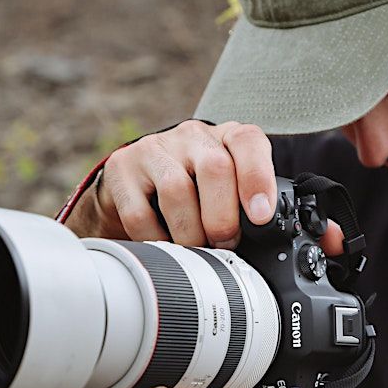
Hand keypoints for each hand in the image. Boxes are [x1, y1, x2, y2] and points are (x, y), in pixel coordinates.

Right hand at [97, 120, 279, 247]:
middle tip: (224, 244)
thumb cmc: (196, 190)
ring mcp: (154, 149)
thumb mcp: (228, 189)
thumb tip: (266, 239)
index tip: (260, 217)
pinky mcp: (122, 169)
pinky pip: (140, 213)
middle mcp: (192, 136)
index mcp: (226, 138)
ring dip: (190, 232)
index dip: (257, 178)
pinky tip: (166, 246)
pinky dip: (156, 239)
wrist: (140, 183)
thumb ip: (248, 205)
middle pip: (214, 168)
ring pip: (177, 190)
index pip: (248, 142)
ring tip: (196, 251)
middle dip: (222, 217)